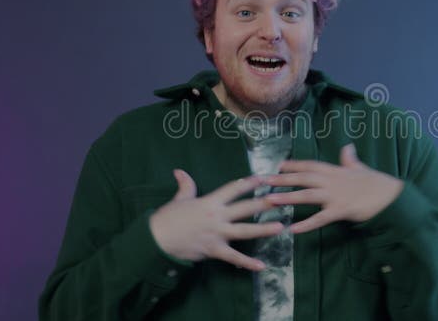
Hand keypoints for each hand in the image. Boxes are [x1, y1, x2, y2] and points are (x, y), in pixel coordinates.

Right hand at [148, 170, 282, 270]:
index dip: (249, 182)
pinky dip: (248, 263)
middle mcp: (217, 216)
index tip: (263, 177)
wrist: (156, 240)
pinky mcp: (214, 250)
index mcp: (210, 202)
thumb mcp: (179, 200)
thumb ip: (185, 186)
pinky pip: (234, 257)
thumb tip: (180, 171)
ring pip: (244, 231)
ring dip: (263, 230)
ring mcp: (217, 234)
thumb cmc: (167, 218)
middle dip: (263, 203)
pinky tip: (262, 266)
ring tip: (280, 228)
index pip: (233, 189)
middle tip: (280, 199)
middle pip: (244, 208)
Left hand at [264, 143, 403, 233]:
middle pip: (303, 178)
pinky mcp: (340, 211)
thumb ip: (350, 159)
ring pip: (307, 196)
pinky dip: (306, 224)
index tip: (278, 165)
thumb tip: (347, 147)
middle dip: (282, 179)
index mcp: (335, 170)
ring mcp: (335, 196)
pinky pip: (320, 219)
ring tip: (270, 201)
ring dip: (287, 198)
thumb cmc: (376, 183)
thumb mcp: (361, 168)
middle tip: (264, 181)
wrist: (391, 197)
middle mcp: (332, 181)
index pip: (310, 165)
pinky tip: (293, 229)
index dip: (293, 165)